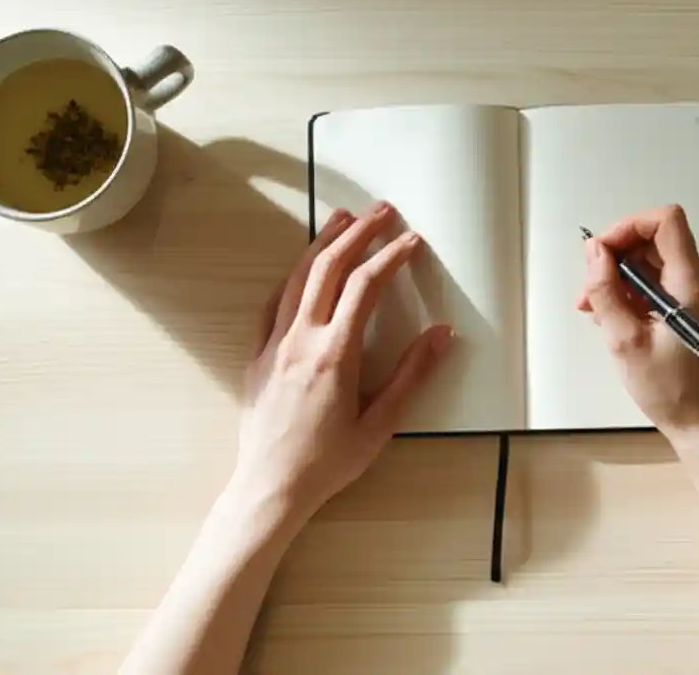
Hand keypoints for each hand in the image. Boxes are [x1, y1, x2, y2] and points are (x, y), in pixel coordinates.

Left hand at [234, 203, 452, 520]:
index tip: (411, 240)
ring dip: (322, 244)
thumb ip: (412, 376)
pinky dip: (291, 277)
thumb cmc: (328, 462)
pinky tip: (300, 269)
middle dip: (358, 234)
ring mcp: (273, 344)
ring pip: (296, 278)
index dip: (390, 257)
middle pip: (328, 268)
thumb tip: (442, 334)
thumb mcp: (380, 424)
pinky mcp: (257, 356)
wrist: (270, 486)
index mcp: (334, 354)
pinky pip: (272, 303)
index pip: (365, 287)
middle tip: (381, 211)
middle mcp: (300, 339)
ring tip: (343, 219)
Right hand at [577, 205, 698, 437]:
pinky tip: (617, 317)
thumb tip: (593, 250)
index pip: (665, 220)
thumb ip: (606, 289)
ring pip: (656, 261)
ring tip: (597, 311)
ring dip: (623, 278)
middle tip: (589, 294)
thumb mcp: (625, 340)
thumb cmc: (669, 387)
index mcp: (694, 282)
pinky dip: (637, 292)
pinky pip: (664, 280)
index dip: (628, 227)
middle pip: (657, 240)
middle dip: (617, 259)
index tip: (601, 254)